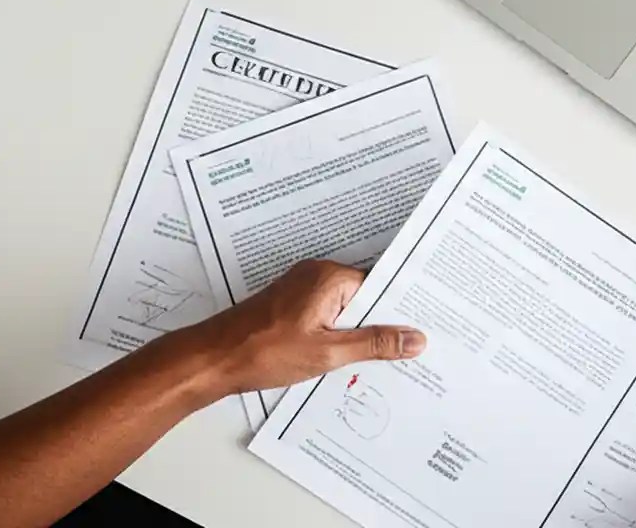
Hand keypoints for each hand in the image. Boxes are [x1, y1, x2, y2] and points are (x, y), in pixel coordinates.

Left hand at [173, 259, 426, 399]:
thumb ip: (374, 344)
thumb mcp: (328, 352)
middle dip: (382, 324)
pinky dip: (339, 333)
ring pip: (347, 309)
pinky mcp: (292, 305)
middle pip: (366, 298)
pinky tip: (343, 357)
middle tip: (406, 351)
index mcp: (330, 278)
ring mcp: (302, 289)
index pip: (381, 287)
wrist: (212, 360)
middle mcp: (317, 275)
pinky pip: (329, 314)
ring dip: (358, 332)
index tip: (423, 328)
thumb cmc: (263, 351)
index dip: (401, 309)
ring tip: (375, 359)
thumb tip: (414, 338)